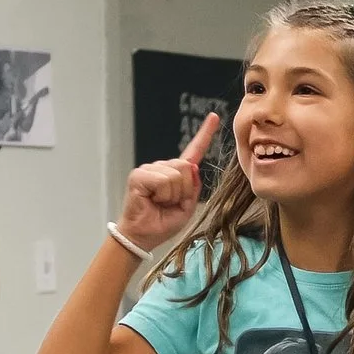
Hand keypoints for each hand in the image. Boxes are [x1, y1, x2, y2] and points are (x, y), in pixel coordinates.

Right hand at [116, 113, 217, 247]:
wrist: (143, 236)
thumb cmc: (162, 223)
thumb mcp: (187, 208)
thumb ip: (194, 188)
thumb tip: (193, 167)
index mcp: (176, 174)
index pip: (193, 152)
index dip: (205, 135)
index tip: (214, 117)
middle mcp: (162, 167)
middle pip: (186, 168)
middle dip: (183, 190)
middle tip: (169, 203)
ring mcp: (150, 169)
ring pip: (176, 175)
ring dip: (172, 195)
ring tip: (159, 203)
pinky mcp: (139, 175)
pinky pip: (163, 180)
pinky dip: (162, 195)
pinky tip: (151, 200)